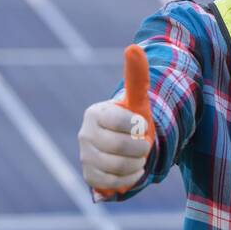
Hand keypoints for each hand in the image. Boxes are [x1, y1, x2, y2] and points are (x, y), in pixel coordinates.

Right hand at [79, 45, 154, 192]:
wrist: (126, 145)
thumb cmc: (132, 120)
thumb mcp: (136, 100)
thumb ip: (136, 76)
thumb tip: (134, 47)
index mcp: (96, 113)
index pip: (119, 121)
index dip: (136, 125)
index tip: (141, 124)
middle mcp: (85, 135)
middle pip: (119, 147)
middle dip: (140, 147)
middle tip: (145, 145)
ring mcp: (85, 157)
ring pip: (117, 166)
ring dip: (137, 163)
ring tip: (139, 156)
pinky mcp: (89, 176)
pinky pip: (112, 182)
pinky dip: (129, 178)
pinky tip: (133, 169)